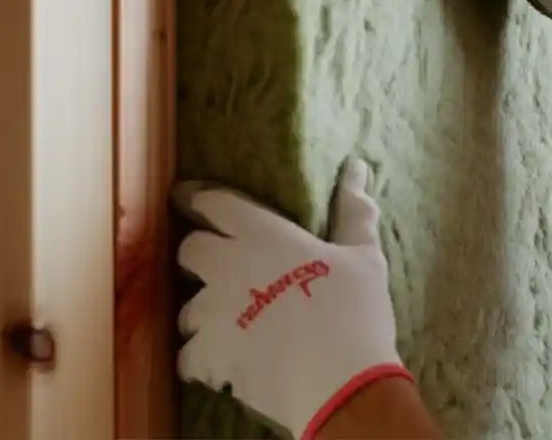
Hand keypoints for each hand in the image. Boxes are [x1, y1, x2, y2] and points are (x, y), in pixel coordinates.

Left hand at [174, 158, 410, 439]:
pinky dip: (203, 359)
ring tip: (233, 325)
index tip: (189, 197)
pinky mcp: (206, 355)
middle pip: (189, 250)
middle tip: (224, 269)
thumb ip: (353, 211)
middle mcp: (226, 267)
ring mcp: (212, 313)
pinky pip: (188, 355)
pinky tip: (226, 362)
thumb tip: (357, 168)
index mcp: (262, 235)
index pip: (214, 203)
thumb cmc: (356, 311)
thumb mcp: (364, 256)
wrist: (341, 383)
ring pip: (188, 307)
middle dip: (200, 256)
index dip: (198, 198)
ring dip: (205, 313)